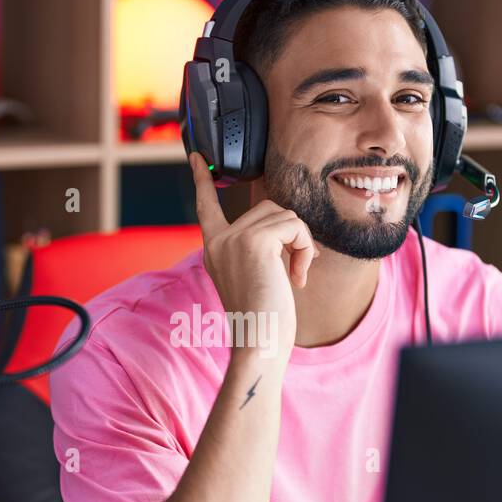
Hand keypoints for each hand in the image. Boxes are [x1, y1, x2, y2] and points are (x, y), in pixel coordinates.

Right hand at [189, 152, 317, 358]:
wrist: (259, 344)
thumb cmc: (265, 322)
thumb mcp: (256, 277)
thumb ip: (260, 249)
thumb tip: (289, 226)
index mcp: (214, 250)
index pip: (206, 207)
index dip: (202, 180)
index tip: (196, 157)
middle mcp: (218, 241)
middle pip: (268, 208)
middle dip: (293, 235)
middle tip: (298, 269)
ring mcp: (233, 239)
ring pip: (285, 216)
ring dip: (302, 244)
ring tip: (296, 276)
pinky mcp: (254, 241)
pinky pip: (294, 227)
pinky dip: (305, 250)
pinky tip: (298, 278)